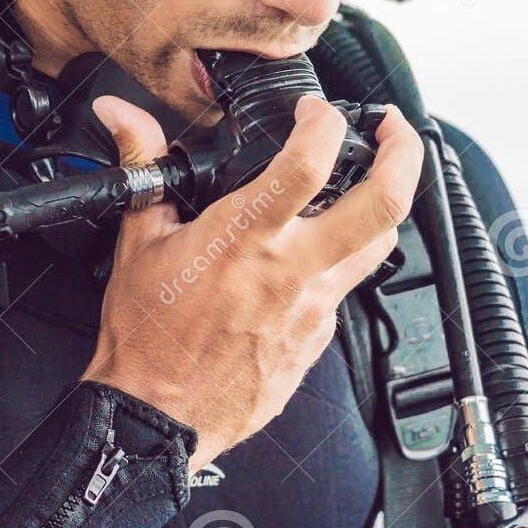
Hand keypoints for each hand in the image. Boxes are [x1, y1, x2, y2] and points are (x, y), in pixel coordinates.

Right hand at [82, 93, 421, 472]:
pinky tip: (313, 255)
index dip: (324, 121)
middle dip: (403, 153)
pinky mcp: (317, 339)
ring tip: (372, 184)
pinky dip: (337, 262)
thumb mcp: (138, 239)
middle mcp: (291, 269)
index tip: (315, 111)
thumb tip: (124, 116)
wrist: (156, 417)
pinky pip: (343, 290)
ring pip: (379, 246)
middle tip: (395, 130)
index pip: (311, 161)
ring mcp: (313, 307)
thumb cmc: (145, 336)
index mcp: (245, 237)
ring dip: (382, 208)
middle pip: (383, 203)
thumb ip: (145, 165)